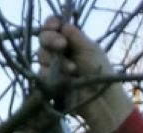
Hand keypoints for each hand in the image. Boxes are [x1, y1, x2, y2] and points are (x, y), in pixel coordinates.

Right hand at [38, 16, 133, 132]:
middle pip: (43, 38)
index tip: (55, 26)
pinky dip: (52, 74)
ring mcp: (53, 66)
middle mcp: (60, 51)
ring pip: (41, 55)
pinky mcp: (48, 82)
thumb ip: (75, 36)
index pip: (54, 26)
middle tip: (62, 45)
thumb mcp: (90, 49)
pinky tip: (65, 78)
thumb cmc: (100, 71)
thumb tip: (63, 23)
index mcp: (71, 40)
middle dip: (50, 39)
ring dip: (55, 59)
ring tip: (72, 69)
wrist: (100, 98)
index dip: (51, 24)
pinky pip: (41, 72)